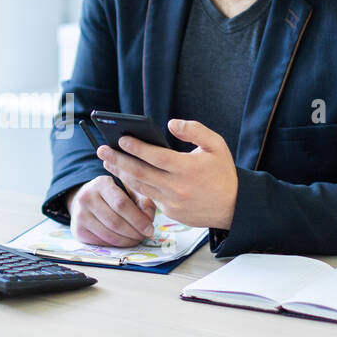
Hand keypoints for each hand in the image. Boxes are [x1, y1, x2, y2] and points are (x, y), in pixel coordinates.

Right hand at [68, 176, 156, 246]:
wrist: (87, 199)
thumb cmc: (114, 194)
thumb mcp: (129, 190)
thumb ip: (143, 201)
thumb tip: (148, 219)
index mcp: (101, 183)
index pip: (121, 204)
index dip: (138, 219)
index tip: (150, 229)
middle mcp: (86, 197)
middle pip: (115, 222)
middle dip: (134, 233)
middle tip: (145, 236)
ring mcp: (79, 215)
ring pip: (108, 235)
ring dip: (127, 241)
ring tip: (137, 239)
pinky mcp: (77, 230)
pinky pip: (101, 242)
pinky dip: (116, 245)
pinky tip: (124, 241)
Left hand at [95, 118, 237, 229]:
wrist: (235, 207)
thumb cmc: (223, 173)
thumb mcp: (216, 145)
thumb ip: (194, 130)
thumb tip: (170, 124)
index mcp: (188, 168)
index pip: (155, 156)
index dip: (136, 147)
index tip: (121, 138)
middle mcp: (177, 187)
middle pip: (139, 173)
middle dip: (118, 160)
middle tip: (101, 149)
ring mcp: (172, 202)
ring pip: (139, 187)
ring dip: (121, 173)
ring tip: (107, 161)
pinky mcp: (170, 213)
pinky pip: (148, 197)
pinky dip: (134, 186)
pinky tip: (124, 175)